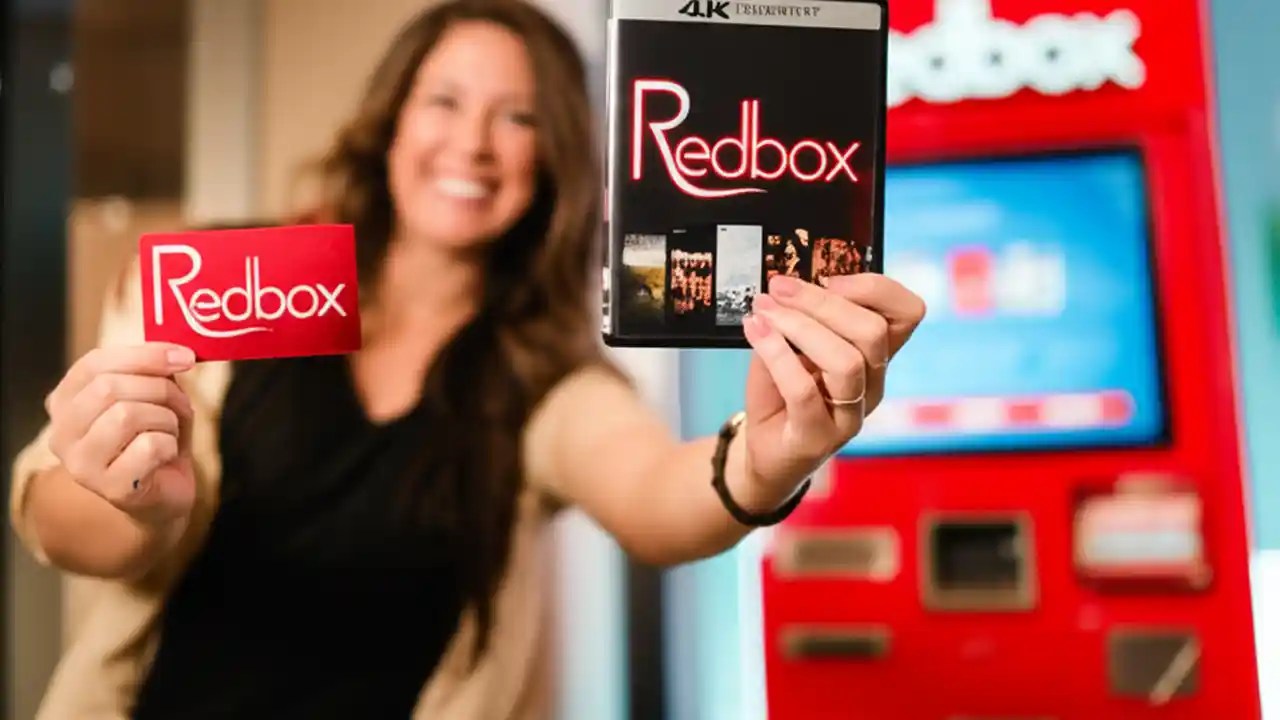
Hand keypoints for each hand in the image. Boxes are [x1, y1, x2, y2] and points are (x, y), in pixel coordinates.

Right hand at [44, 343, 198, 524]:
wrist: (162, 497)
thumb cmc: (155, 440)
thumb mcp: (155, 398)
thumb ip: (156, 373)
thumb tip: (177, 354)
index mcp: (66, 401)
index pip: (94, 363)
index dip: (144, 355)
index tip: (185, 356)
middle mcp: (62, 432)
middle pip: (109, 388)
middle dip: (160, 389)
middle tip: (182, 404)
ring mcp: (81, 464)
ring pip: (127, 415)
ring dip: (166, 419)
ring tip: (171, 432)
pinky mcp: (110, 488)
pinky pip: (149, 446)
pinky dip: (171, 444)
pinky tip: (167, 456)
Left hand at [741, 273, 925, 496]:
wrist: (765, 449)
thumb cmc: (781, 389)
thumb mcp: (793, 343)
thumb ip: (801, 315)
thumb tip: (788, 283)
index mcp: (876, 355)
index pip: (908, 314)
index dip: (876, 288)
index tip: (829, 278)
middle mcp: (873, 385)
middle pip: (873, 333)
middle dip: (822, 302)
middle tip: (779, 287)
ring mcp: (849, 415)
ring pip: (847, 362)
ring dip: (799, 325)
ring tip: (764, 310)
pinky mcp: (817, 437)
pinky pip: (804, 390)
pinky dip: (775, 352)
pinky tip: (754, 331)